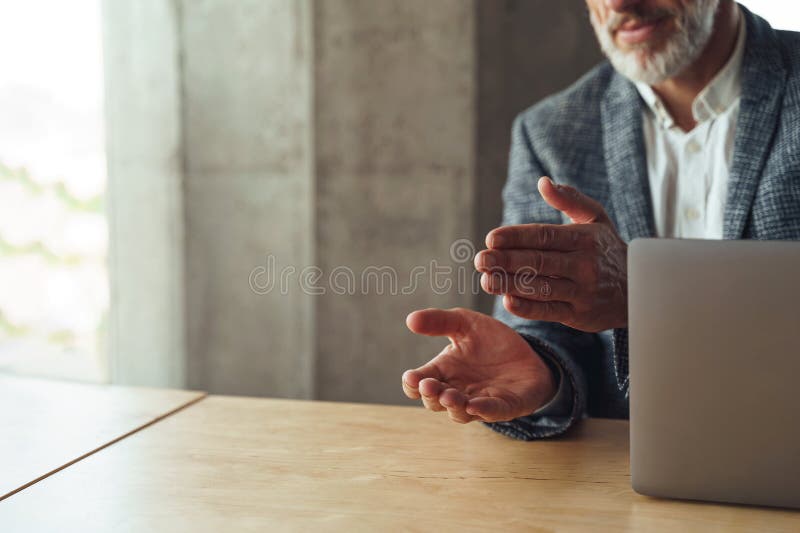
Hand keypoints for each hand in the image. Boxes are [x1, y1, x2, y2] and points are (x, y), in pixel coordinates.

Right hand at [402, 307, 555, 422]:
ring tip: (449, 396)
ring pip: (460, 413)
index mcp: (443, 372)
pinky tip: (475, 405)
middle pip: (435, 401)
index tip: (411, 376)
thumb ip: (439, 321)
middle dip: (430, 395)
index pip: (419, 383)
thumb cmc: (490, 340)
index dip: (412, 383)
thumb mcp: (465, 323)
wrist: (528, 350)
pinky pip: (491, 413)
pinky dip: (482, 410)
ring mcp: (480, 402)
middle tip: (428, 386)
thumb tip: (410, 320)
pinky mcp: (505, 407)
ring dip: (453, 406)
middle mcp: (457, 391)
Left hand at [475, 176, 626, 332]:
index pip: (544, 236)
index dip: (517, 237)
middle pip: (539, 262)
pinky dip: (528, 308)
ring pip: (541, 287)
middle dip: (506, 260)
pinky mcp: (580, 315)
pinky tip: (507, 301)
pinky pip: (550, 311)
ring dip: (510, 284)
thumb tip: (543, 182)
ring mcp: (582, 291)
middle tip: (480, 259)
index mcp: (584, 238)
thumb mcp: (595, 218)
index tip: (491, 238)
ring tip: (486, 280)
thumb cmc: (606, 248)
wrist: (639, 288)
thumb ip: (569, 199)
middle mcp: (584, 265)